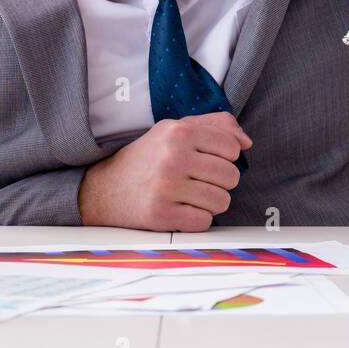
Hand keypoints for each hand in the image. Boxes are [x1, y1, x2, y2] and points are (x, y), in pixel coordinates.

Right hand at [77, 111, 250, 231]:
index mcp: (178, 132)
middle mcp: (173, 156)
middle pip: (231, 176)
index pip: (232, 147)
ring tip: (189, 196)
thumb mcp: (175, 129)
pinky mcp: (160, 215)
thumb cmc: (147, 158)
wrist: (102, 189)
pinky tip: (179, 210)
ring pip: (222, 201)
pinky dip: (196, 220)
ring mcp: (166, 187)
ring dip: (210, 203)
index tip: (206, 161)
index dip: (224, 157)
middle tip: (197, 181)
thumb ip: (214, 125)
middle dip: (219, 182)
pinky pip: (204, 222)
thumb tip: (246, 142)